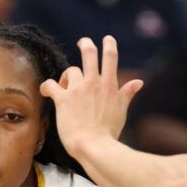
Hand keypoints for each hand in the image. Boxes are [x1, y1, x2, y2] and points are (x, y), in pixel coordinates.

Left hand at [40, 36, 143, 154]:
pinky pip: (50, 85)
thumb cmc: (109, 132)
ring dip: (67, 77)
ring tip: (65, 86)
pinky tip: (47, 91)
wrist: (95, 147)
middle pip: (89, 53)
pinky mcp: (63, 99)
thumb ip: (127, 93)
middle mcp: (94, 83)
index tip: (107, 39)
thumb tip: (139, 82)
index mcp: (110, 85)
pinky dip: (47, 87)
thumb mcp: (121, 110)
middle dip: (86, 44)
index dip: (109, 44)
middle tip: (83, 42)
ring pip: (70, 71)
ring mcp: (78, 90)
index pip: (110, 57)